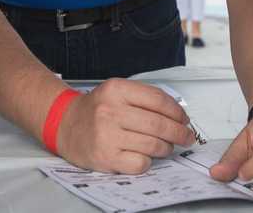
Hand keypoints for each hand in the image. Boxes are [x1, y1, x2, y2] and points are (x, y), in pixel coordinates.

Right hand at [56, 79, 196, 173]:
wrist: (65, 124)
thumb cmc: (96, 110)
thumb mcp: (117, 92)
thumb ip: (144, 98)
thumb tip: (177, 113)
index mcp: (116, 90)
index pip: (158, 99)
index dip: (177, 111)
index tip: (184, 119)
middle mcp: (110, 111)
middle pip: (158, 124)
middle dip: (179, 132)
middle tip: (186, 137)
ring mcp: (107, 136)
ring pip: (153, 145)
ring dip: (167, 148)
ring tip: (167, 147)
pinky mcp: (106, 157)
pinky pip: (140, 163)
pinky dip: (148, 161)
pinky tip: (145, 156)